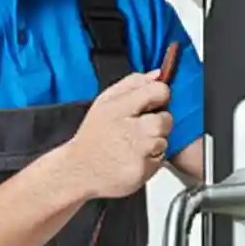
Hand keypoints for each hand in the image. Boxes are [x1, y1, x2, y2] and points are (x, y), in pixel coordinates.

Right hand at [60, 71, 173, 199]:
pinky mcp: (143, 170)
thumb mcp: (104, 102)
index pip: (158, 91)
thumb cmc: (93, 137)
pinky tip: (133, 158)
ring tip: (133, 146)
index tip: (151, 104)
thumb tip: (157, 74)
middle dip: (156, 124)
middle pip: (166, 119)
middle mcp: (129, 129)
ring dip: (154, 143)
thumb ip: (133, 84)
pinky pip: (160, 159)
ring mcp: (137, 151)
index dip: (159, 97)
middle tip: (138, 130)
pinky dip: (151, 159)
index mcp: (118, 107)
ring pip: (164, 140)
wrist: (78, 171)